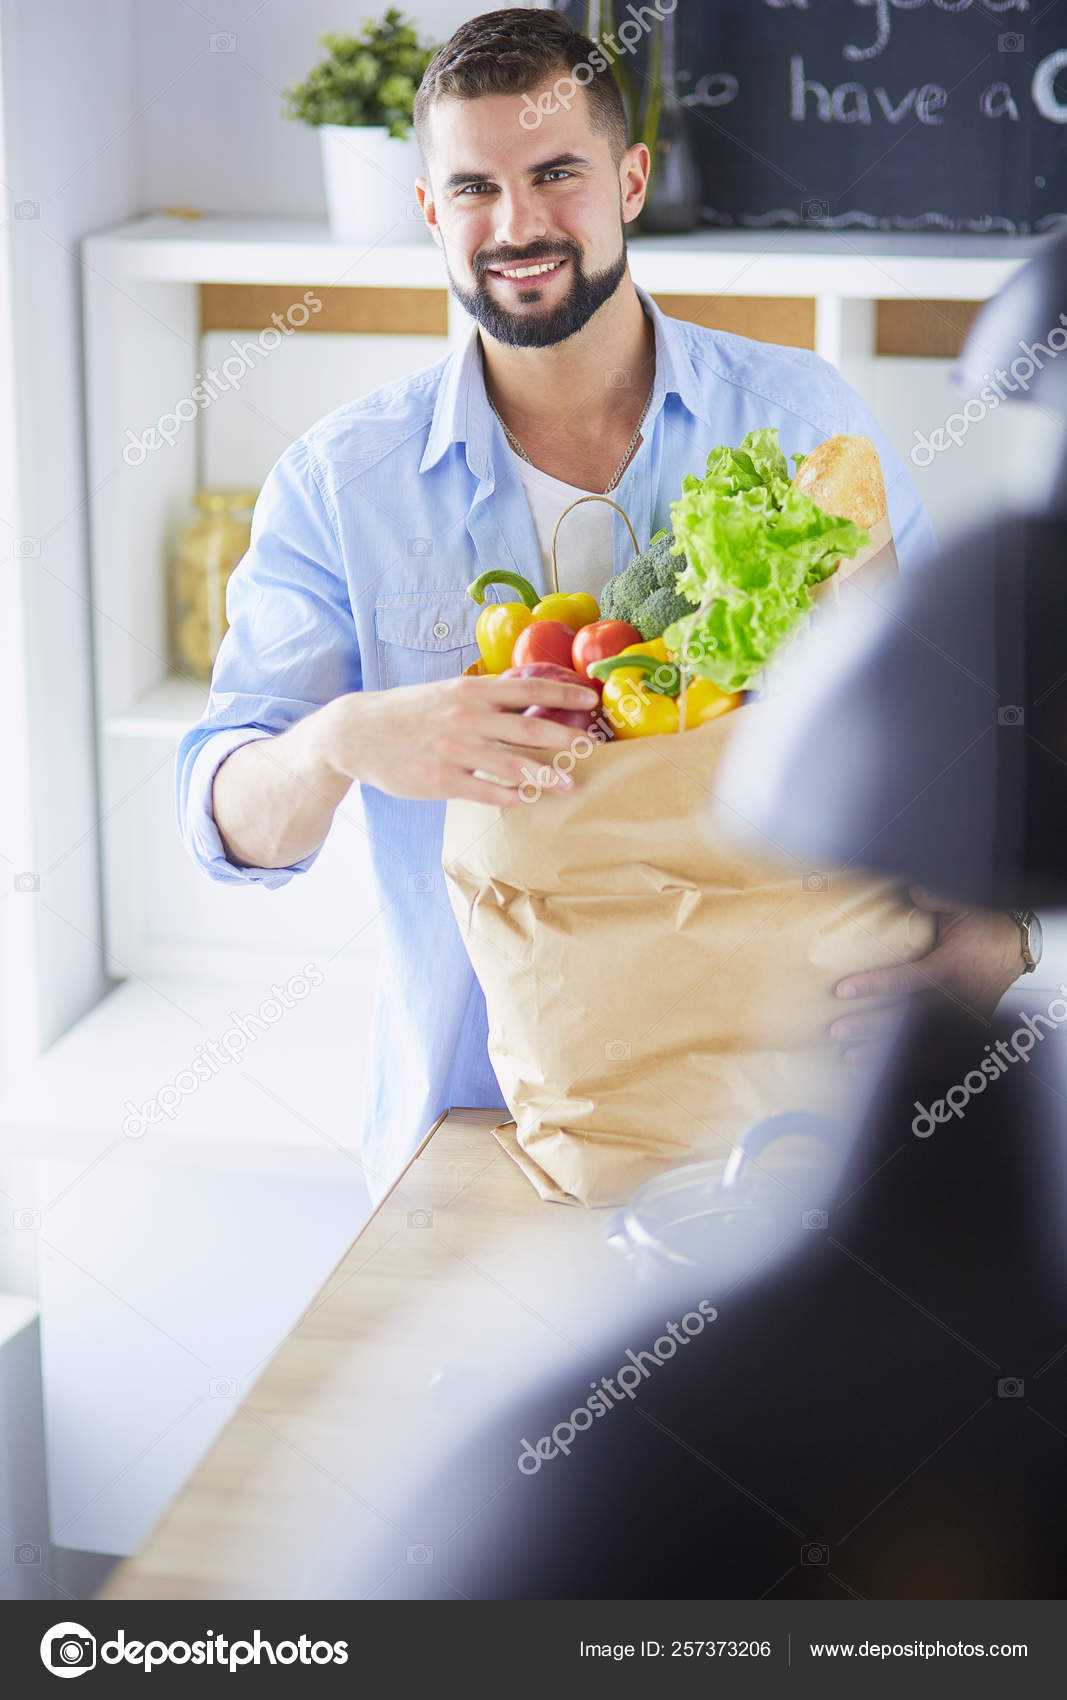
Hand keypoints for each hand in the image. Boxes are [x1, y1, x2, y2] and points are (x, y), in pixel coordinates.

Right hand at [322, 672, 601, 805]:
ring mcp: (456, 750)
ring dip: (546, 776)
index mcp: (471, 690)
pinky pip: (487, 792)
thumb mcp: (444, 693)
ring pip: (513, 765)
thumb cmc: (406, 712)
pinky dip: (511, 797)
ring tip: (569, 784)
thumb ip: (482, 698)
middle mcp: (468, 717)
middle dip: (567, 738)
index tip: (591, 699)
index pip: (530, 688)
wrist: (355, 733)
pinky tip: (527, 800)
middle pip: (531, 728)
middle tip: (593, 747)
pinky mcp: (442, 781)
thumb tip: (524, 700)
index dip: (564, 693)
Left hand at [830, 886, 1024, 1063]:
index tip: (842, 991)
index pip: (908, 980)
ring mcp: (964, 1018)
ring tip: (849, 1055)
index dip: (874, 986)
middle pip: (908, 1019)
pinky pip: (938, 1052)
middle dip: (871, 1027)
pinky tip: (884, 1070)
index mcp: (951, 966)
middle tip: (837, 1030)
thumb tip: (912, 892)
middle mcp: (958, 997)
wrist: (1014, 948)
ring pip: (919, 1041)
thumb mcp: (963, 905)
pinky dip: (911, 1063)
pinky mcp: (967, 1030)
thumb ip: (937, 898)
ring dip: (884, 1051)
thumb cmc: (983, 926)